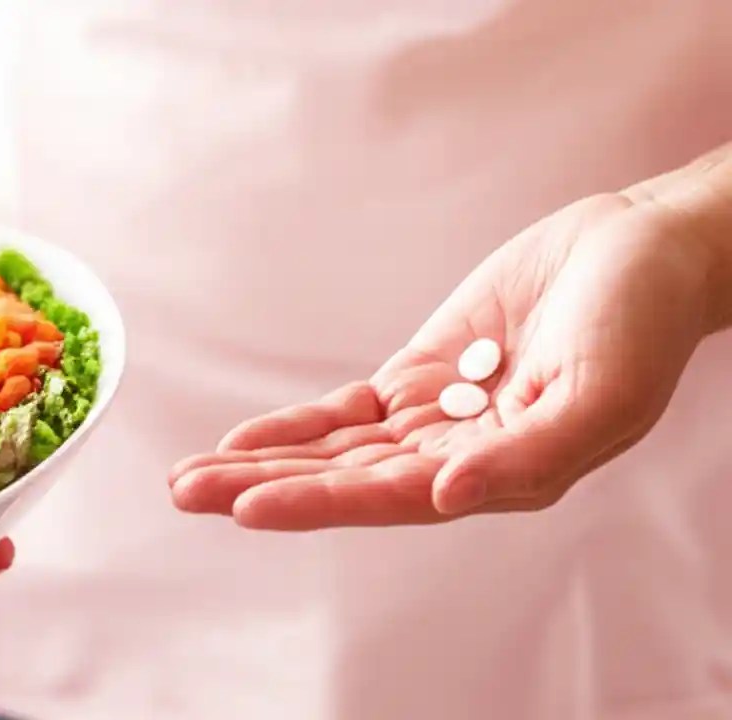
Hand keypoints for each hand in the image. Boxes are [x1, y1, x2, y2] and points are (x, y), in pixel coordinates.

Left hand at [170, 190, 719, 529]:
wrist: (638, 253)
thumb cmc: (639, 322)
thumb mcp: (601, 394)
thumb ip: (526, 455)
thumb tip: (446, 496)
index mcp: (499, 477)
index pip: (387, 498)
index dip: (315, 502)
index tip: (246, 504)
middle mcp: (456, 459)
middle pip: (341, 481)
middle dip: (261, 487)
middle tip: (185, 491)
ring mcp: (432, 419)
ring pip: (332, 451)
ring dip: (263, 461)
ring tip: (191, 475)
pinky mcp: (419, 377)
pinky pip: (345, 412)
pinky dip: (296, 426)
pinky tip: (246, 439)